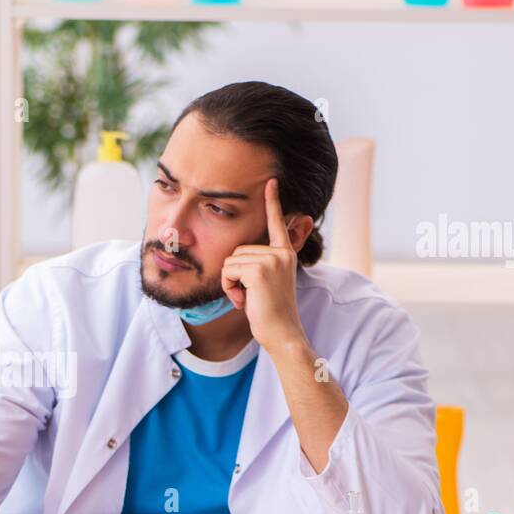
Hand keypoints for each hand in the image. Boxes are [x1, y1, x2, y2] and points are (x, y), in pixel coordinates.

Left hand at [220, 178, 308, 352]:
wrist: (282, 333)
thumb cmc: (270, 312)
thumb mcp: (267, 283)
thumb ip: (257, 266)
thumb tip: (234, 261)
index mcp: (285, 253)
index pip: (277, 223)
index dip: (273, 202)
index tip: (271, 181)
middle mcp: (280, 253)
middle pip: (237, 250)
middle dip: (234, 274)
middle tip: (249, 294)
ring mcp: (272, 260)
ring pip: (230, 261)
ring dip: (230, 282)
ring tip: (248, 297)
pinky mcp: (260, 270)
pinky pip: (228, 271)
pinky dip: (228, 287)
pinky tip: (244, 299)